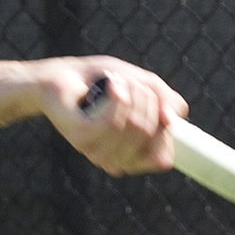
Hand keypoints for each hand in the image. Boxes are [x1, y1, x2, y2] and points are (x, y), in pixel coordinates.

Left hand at [38, 58, 186, 176]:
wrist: (64, 74)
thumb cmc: (104, 82)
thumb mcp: (145, 86)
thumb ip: (167, 101)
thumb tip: (171, 120)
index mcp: (132, 156)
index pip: (163, 158)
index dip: (165, 130)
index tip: (156, 104)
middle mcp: (116, 159)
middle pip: (150, 133)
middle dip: (148, 99)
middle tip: (131, 84)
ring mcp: (97, 151)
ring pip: (134, 126)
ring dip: (133, 94)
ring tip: (118, 82)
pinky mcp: (80, 138)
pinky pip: (113, 122)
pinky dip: (117, 98)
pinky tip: (113, 87)